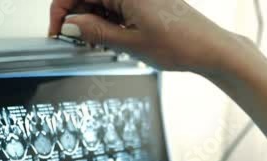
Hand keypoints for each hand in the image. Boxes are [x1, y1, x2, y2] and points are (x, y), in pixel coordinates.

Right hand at [47, 0, 252, 72]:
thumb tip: (69, 25)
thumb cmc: (181, 44)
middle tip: (76, 43)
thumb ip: (94, 32)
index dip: (60, 12)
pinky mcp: (146, 1)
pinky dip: (109, 21)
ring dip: (93, 22)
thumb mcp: (129, 43)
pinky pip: (116, 6)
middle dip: (76, 18)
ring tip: (99, 44)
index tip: (56, 33)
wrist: (210, 49)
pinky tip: (113, 39)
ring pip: (101, 2)